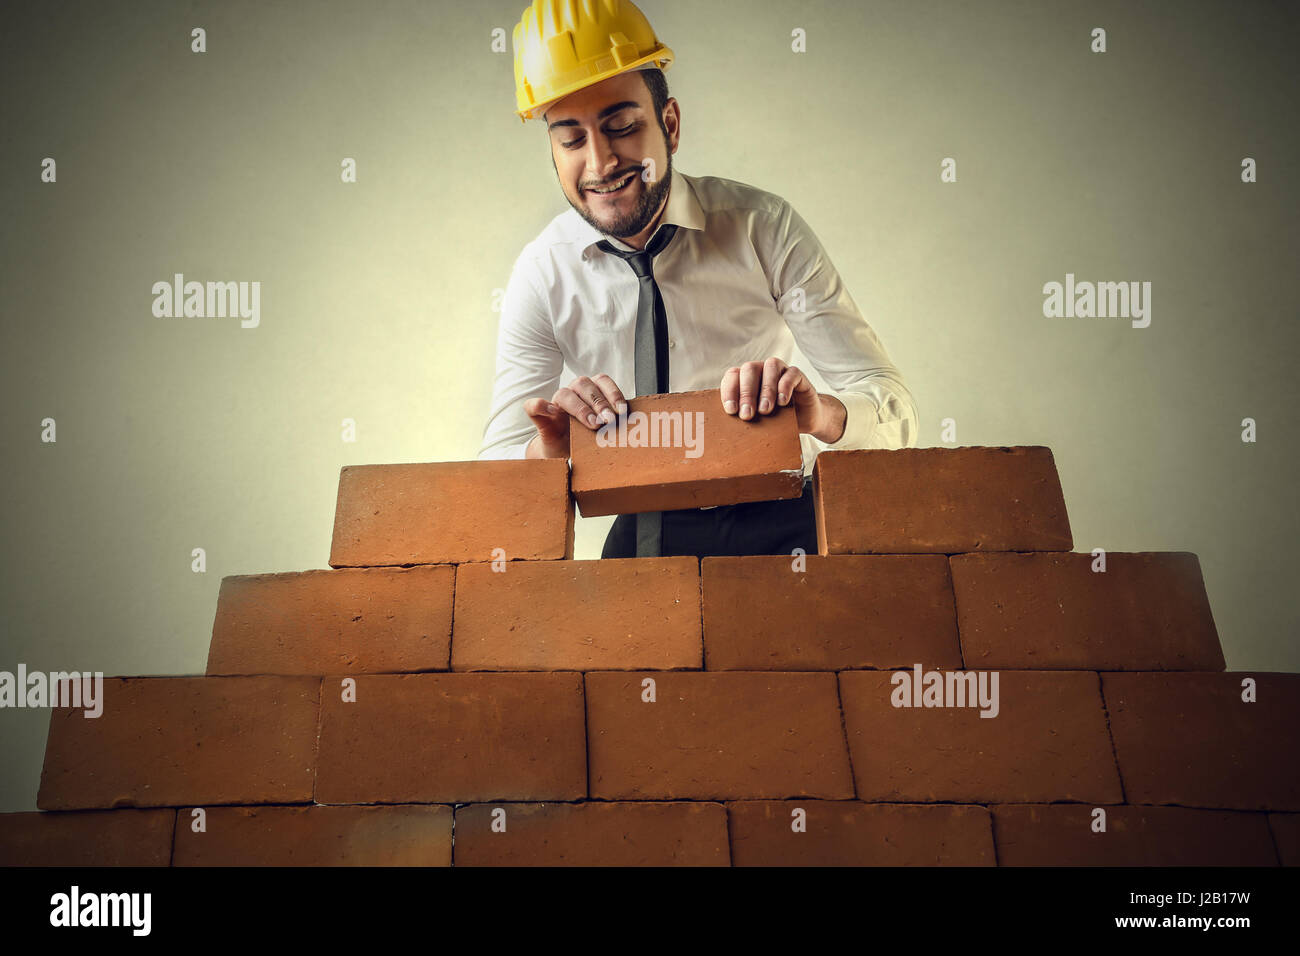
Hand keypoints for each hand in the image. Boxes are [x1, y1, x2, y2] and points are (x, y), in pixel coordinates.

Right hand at [524, 373, 626, 458]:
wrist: (564, 454)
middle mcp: (574, 392)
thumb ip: (617, 423)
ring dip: (580, 408)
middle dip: (600, 403)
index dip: (614, 393)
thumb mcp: (606, 431)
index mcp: (591, 391)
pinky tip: (552, 412)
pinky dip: (541, 406)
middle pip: (584, 385)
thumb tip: (638, 425)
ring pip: (565, 393)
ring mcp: (555, 403)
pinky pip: (534, 406)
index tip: (623, 411)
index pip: (603, 381)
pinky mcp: (540, 417)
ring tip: (593, 424)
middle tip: (610, 421)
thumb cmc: (588, 441)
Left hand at [719, 358, 845, 441]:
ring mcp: (780, 370)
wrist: (802, 421)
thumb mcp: (756, 420)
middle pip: (749, 369)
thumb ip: (745, 417)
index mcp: (745, 378)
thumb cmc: (774, 420)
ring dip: (766, 389)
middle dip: (746, 393)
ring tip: (765, 411)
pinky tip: (783, 402)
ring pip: (770, 366)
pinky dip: (785, 387)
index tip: (731, 410)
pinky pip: (791, 373)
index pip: (732, 376)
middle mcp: (761, 370)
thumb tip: (729, 428)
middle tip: (747, 415)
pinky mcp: (797, 375)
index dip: (729, 391)